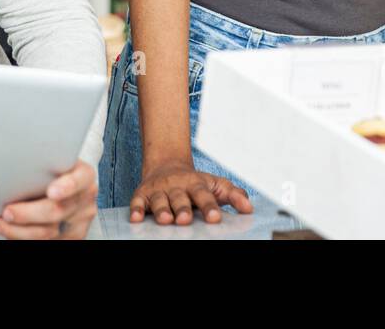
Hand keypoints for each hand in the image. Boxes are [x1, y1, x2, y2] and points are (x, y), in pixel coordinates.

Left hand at [0, 160, 97, 239]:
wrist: (63, 183)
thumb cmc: (51, 169)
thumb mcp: (50, 160)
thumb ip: (39, 165)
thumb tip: (8, 169)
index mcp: (84, 175)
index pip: (79, 179)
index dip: (67, 186)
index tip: (51, 192)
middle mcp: (85, 198)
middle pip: (58, 210)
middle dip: (28, 214)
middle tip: (8, 211)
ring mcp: (79, 220)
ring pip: (49, 232)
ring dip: (19, 230)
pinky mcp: (71, 236)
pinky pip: (46, 242)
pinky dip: (22, 237)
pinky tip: (9, 230)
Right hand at [130, 159, 252, 224]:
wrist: (166, 165)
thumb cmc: (193, 182)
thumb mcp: (214, 184)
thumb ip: (232, 195)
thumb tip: (248, 208)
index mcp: (196, 184)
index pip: (204, 194)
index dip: (209, 206)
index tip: (215, 217)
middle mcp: (177, 186)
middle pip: (180, 198)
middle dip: (183, 209)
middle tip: (186, 220)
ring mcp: (159, 190)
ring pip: (159, 200)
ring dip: (161, 210)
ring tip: (166, 219)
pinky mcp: (142, 194)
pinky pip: (137, 202)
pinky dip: (136, 209)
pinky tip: (136, 218)